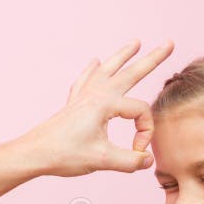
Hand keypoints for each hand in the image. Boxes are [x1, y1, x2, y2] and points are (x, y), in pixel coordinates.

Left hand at [22, 39, 173, 176]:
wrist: (34, 154)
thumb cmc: (64, 155)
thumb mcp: (102, 160)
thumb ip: (130, 161)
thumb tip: (148, 161)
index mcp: (105, 104)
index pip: (140, 112)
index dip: (145, 134)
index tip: (136, 153)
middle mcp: (95, 94)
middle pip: (130, 72)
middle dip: (152, 59)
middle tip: (169, 43)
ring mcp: (83, 96)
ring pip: (108, 69)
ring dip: (123, 56)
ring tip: (136, 42)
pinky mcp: (74, 103)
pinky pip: (86, 79)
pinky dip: (93, 70)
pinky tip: (94, 62)